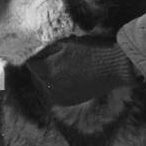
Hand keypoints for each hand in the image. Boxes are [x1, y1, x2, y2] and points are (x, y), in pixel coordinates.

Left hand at [24, 38, 138, 105]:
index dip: (39, 55)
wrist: (115, 67)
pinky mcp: (68, 101)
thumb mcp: (64, 44)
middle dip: (43, 67)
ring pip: (44, 86)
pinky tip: (69, 77)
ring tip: (66, 67)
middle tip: (59, 58)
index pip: (30, 63)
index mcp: (47, 70)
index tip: (48, 51)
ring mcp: (60, 96)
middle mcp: (50, 86)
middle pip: (36, 76)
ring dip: (49, 77)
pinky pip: (55, 94)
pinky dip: (58, 87)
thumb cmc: (90, 50)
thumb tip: (32, 57)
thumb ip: (45, 51)